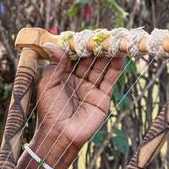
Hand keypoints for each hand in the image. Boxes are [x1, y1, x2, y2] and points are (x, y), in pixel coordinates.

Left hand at [32, 44, 125, 168]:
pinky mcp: (102, 97)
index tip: (87, 33)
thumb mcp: (47, 85)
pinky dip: (116, 66)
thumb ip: (55, 64)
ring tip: (116, 39)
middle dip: (98, 47)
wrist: (60, 136)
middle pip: (90, 60)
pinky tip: (120, 54)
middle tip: (106, 33)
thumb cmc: (50, 111)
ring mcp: (91, 88)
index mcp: (63, 76)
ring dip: (109, 53)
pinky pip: (110, 79)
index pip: (74, 56)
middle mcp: (78, 80)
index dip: (81, 45)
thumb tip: (52, 43)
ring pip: (102, 67)